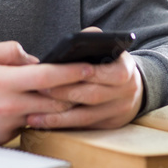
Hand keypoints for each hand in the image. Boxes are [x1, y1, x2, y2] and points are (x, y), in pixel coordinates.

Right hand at [0, 41, 95, 144]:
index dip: (73, 71)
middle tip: (90, 83)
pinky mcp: (5, 138)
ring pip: (45, 115)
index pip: (49, 76)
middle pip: (55, 101)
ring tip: (70, 95)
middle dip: (74, 92)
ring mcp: (8, 124)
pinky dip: (36, 116)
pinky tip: (40, 107)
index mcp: (5, 81)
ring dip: (58, 107)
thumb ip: (9, 51)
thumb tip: (33, 59)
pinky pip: (29, 125)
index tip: (90, 67)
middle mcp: (10, 105)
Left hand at [28, 50, 143, 130]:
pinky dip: (63, 126)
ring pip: (86, 117)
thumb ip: (91, 40)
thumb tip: (71, 43)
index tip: (52, 73)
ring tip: (33, 116)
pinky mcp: (110, 125)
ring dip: (58, 117)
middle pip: (91, 96)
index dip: (76, 74)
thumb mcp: (106, 48)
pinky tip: (43, 124)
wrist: (133, 87)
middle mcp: (126, 92)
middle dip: (63, 94)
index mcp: (125, 69)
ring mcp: (119, 111)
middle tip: (39, 91)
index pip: (100, 72)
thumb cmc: (110, 62)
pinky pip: (84, 127)